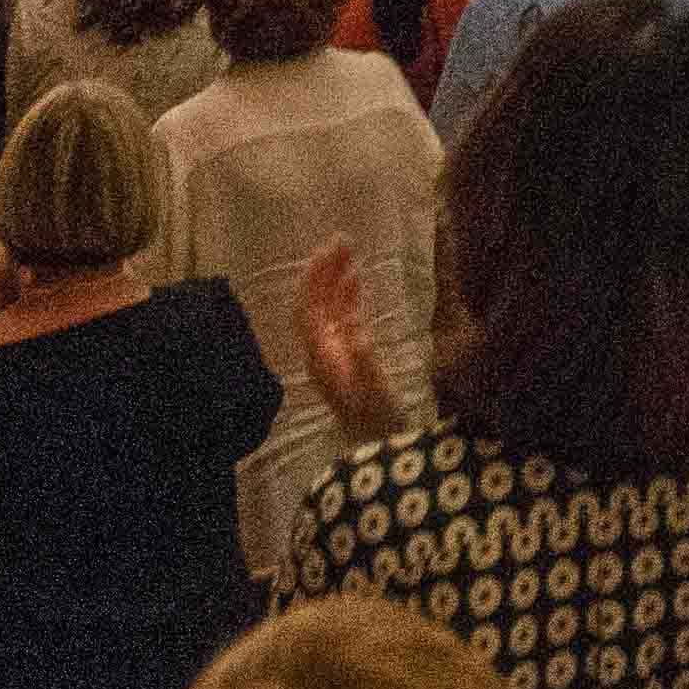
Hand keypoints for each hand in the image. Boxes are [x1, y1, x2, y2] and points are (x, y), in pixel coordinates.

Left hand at [298, 236, 397, 436]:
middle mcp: (321, 352)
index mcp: (321, 356)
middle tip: (343, 240)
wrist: (380, 447)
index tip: (330, 249)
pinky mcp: (346, 356)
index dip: (316, 277)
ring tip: (350, 251)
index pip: (308, 308)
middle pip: (314, 303)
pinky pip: (339, 318)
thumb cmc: (379, 419)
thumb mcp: (374, 390)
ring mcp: (332, 353)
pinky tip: (357, 280)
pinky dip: (345, 296)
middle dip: (324, 271)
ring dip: (334, 279)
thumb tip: (354, 325)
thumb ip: (364, 357)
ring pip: (326, 308)